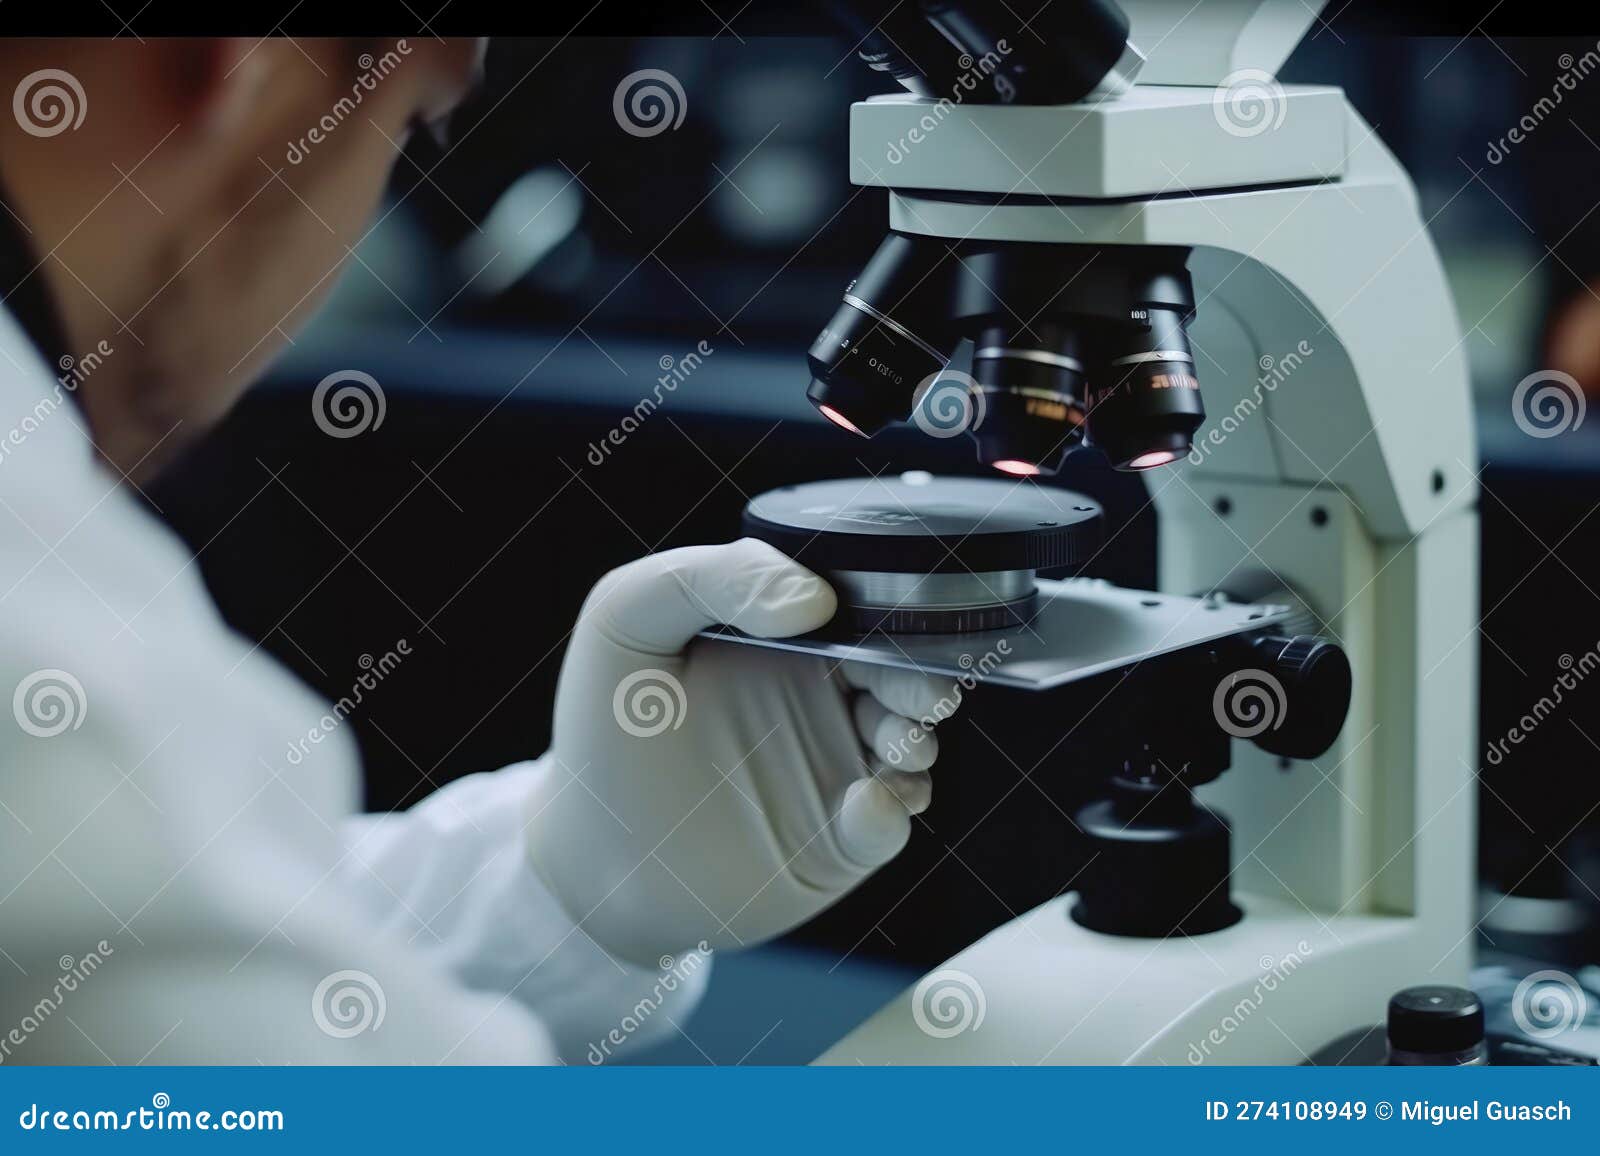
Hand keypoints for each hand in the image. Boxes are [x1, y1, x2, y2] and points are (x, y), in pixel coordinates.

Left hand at [524, 538, 961, 966]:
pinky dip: (894, 811)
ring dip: (919, 738)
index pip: (857, 607)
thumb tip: (816, 600)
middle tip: (917, 696)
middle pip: (903, 672)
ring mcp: (832, 767)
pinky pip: (891, 820)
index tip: (888, 626)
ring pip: (912, 741)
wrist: (587, 853)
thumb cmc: (603, 722)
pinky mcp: (837, 840)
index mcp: (782, 635)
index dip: (887, 612)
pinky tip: (867, 805)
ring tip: (897, 747)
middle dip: (922, 678)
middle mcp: (818, 696)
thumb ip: (714, 577)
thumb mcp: (628, 615)